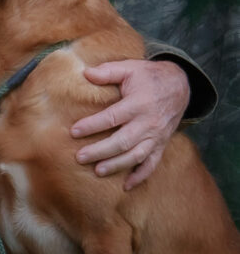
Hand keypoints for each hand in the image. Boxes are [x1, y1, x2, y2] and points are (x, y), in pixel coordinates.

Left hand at [70, 59, 189, 190]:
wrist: (179, 85)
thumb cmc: (148, 76)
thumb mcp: (129, 67)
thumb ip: (108, 71)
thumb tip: (85, 73)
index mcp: (138, 104)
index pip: (112, 118)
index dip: (92, 125)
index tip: (74, 131)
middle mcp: (148, 123)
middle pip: (122, 141)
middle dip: (100, 151)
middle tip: (79, 157)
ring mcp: (156, 136)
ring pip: (136, 155)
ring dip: (117, 165)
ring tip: (97, 171)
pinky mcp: (161, 144)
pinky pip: (152, 164)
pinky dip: (140, 176)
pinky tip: (126, 186)